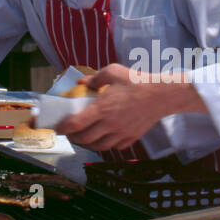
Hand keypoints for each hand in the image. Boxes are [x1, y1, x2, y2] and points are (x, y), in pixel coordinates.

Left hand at [56, 64, 181, 153]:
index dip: (64, 128)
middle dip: (73, 138)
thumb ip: (95, 78)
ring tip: (83, 138)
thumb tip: (82, 83)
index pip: (76, 124)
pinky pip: (114, 147)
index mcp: (102, 108)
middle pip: (85, 139)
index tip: (58, 128)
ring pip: (99, 147)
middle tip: (69, 133)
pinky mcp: (131, 138)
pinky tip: (103, 138)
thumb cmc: (136, 82)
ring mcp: (121, 133)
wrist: (161, 95)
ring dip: (88, 144)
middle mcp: (110, 124)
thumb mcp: (113, 72)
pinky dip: (105, 145)